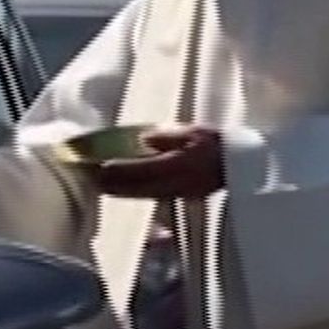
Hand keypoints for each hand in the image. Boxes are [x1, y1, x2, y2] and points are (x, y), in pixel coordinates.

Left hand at [94, 126, 224, 199]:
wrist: (239, 165)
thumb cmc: (217, 143)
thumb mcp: (193, 132)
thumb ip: (167, 136)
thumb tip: (144, 138)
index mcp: (177, 164)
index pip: (140, 169)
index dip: (118, 169)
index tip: (98, 165)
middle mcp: (175, 182)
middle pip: (137, 186)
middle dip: (112, 183)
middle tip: (89, 178)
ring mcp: (177, 192)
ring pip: (141, 194)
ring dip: (120, 191)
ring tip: (100, 185)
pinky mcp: (180, 195)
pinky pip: (151, 196)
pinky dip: (133, 193)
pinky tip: (124, 190)